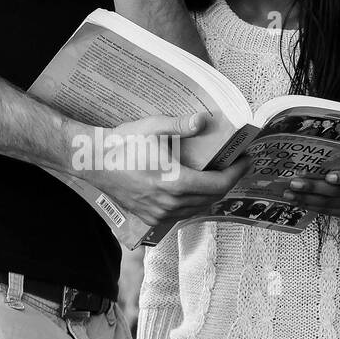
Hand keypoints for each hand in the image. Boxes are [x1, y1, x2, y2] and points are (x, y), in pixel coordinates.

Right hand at [77, 112, 251, 226]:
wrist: (94, 162)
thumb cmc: (122, 144)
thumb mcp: (153, 128)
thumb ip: (181, 125)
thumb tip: (204, 120)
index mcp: (175, 183)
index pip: (218, 184)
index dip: (236, 173)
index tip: (245, 160)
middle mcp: (170, 204)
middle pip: (211, 198)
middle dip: (226, 181)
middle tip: (234, 164)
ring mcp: (160, 214)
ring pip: (197, 208)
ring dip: (210, 194)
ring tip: (216, 175)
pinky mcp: (151, 218)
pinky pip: (181, 214)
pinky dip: (193, 202)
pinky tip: (193, 188)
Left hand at [283, 164, 339, 216]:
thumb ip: (336, 161)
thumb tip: (307, 159)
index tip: (328, 176)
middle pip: (337, 192)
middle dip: (313, 187)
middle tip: (294, 183)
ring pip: (329, 204)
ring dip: (306, 198)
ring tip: (289, 193)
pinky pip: (327, 211)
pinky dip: (310, 205)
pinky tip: (297, 201)